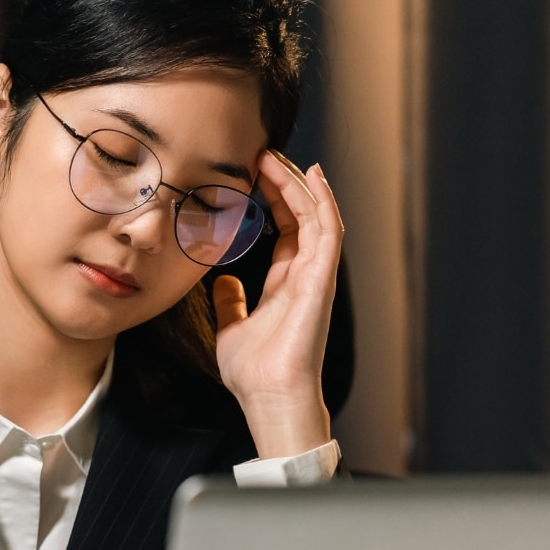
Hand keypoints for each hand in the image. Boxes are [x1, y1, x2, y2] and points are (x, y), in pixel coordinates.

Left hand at [211, 153, 342, 457]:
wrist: (269, 397)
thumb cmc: (254, 372)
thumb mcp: (231, 327)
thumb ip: (230, 302)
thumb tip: (221, 281)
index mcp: (286, 281)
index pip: (286, 226)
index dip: (272, 197)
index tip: (250, 171)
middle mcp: (306, 274)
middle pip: (302, 214)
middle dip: (284, 181)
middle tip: (262, 151)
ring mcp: (317, 275)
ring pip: (316, 215)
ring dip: (298, 183)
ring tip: (276, 156)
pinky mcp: (322, 280)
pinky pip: (328, 232)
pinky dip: (323, 203)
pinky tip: (313, 178)